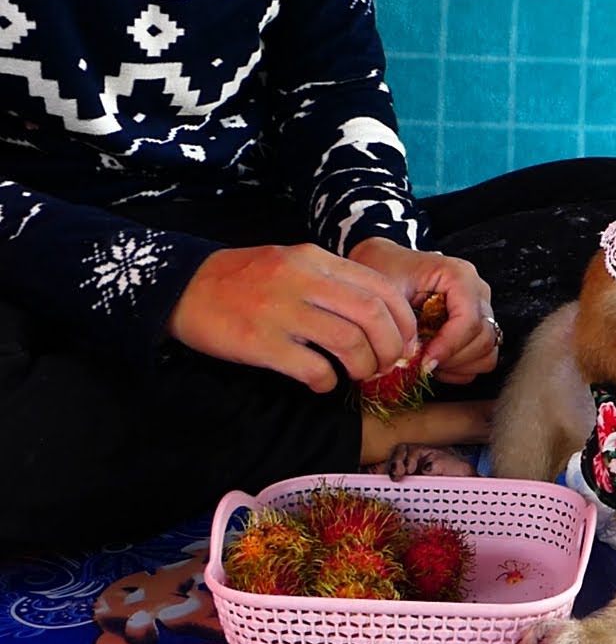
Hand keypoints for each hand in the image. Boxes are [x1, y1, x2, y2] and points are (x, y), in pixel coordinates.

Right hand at [167, 244, 418, 391]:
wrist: (181, 287)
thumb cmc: (244, 280)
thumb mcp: (292, 265)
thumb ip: (333, 283)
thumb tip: (381, 318)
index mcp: (316, 259)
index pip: (381, 287)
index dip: (403, 320)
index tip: (405, 342)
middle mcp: (303, 280)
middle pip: (372, 316)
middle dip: (391, 348)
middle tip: (387, 365)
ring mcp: (280, 310)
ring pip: (349, 342)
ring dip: (363, 367)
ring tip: (356, 375)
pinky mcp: (259, 342)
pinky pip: (312, 368)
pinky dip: (327, 381)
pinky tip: (321, 383)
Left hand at [348, 237, 498, 384]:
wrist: (381, 266)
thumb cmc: (384, 271)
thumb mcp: (386, 291)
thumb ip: (401, 323)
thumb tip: (413, 357)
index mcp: (460, 276)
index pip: (469, 321)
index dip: (447, 347)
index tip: (424, 362)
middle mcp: (476, 292)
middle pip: (484, 339)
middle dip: (452, 358)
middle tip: (422, 364)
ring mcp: (479, 310)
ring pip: (488, 352)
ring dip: (458, 366)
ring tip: (428, 362)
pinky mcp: (476, 327)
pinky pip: (482, 359)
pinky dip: (460, 369)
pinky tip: (436, 362)